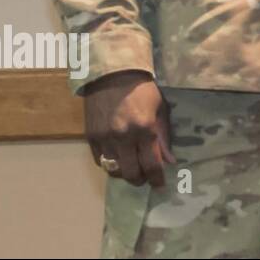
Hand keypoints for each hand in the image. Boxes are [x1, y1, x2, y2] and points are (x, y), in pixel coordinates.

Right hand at [83, 70, 173, 187]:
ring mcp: (104, 138)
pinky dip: (110, 165)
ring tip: (132, 168)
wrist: (112, 74)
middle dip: (140, 179)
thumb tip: (169, 162)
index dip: (157, 179)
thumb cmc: (142, 90)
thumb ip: (164, 137)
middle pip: (131, 173)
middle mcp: (123, 137)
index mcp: (145, 129)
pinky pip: (100, 161)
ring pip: (113, 171)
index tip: (160, 185)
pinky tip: (118, 159)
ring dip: (124, 174)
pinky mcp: (90, 137)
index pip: (151, 165)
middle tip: (146, 178)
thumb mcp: (160, 109)